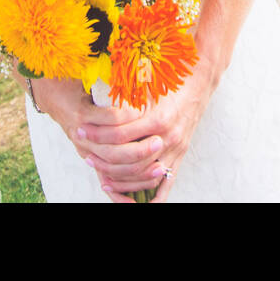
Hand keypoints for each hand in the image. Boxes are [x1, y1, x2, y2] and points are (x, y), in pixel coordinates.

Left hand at [75, 53, 218, 203]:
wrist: (198, 84)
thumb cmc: (170, 82)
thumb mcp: (148, 86)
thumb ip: (127, 96)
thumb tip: (97, 97)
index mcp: (158, 118)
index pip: (121, 133)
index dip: (98, 133)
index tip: (81, 129)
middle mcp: (167, 137)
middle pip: (129, 159)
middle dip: (104, 158)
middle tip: (86, 155)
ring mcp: (175, 151)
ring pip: (143, 176)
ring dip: (119, 179)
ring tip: (101, 175)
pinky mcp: (179, 159)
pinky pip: (164, 186)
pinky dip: (148, 196)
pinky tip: (130, 198)